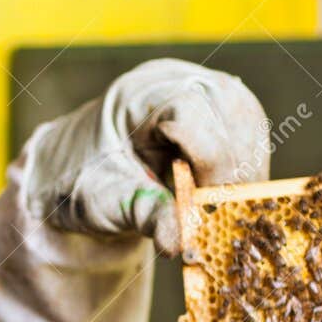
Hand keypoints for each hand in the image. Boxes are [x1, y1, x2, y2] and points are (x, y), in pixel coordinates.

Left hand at [19, 57, 269, 254]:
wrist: (73, 175)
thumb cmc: (83, 181)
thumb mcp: (104, 200)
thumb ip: (144, 214)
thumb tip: (180, 241)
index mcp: (138, 93)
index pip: (192, 110)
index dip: (210, 157)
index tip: (210, 205)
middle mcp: (172, 80)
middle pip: (229, 108)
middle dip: (234, 165)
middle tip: (228, 212)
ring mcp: (197, 90)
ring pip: (246, 119)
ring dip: (247, 166)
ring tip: (230, 208)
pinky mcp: (214, 111)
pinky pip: (248, 131)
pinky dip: (247, 165)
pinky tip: (233, 196)